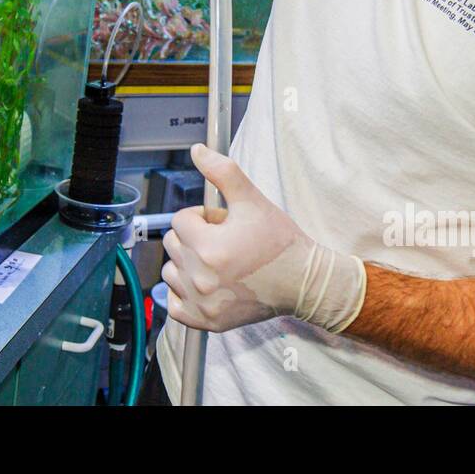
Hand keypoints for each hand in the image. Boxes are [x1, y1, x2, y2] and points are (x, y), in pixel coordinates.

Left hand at [162, 143, 366, 333]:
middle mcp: (201, 278)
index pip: (180, 220)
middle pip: (173, 244)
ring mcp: (202, 303)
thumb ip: (223, 172)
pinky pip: (174, 305)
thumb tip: (197, 150)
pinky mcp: (207, 323)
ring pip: (170, 272)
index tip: (223, 223)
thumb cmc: (280, 241)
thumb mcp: (253, 200)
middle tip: (224, 240)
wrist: (304, 282)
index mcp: (209, 247)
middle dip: (194, 237)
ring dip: (187, 263)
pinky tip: (206, 284)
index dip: (202, 216)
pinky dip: (183, 294)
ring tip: (216, 262)